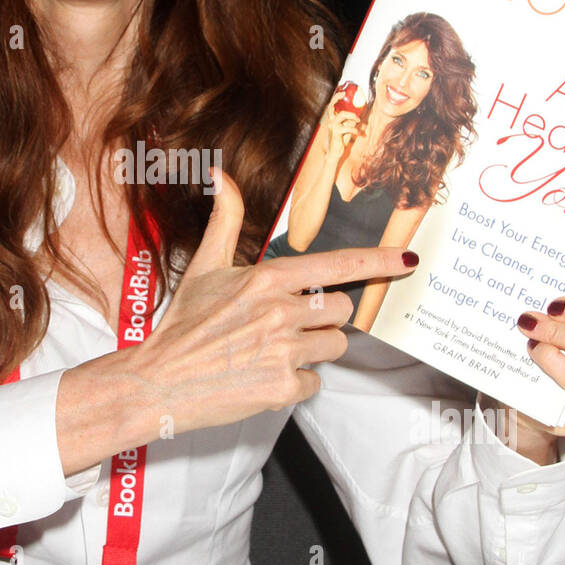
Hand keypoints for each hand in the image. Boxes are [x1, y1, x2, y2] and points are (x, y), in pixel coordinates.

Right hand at [130, 169, 417, 435]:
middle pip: (340, 310)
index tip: (406, 259)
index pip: (336, 267)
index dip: (377, 262)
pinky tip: (264, 376)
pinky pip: (316, 383)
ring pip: (333, 346)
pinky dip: (296, 383)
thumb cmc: (182, 326)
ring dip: (313, 350)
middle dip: (322, 317)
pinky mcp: (282, 389)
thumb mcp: (203, 266)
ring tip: (273, 351)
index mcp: (266, 279)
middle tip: (285, 324)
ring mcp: (283, 352)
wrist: (159, 381)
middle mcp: (279, 313)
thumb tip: (222, 175)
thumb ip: (225, 219)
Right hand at [321, 95, 363, 164]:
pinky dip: (355, 130)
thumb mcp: (347, 130)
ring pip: (342, 115)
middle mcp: (330, 122)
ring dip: (352, 116)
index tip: (343, 93)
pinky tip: (360, 134)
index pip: (331, 106)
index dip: (336, 98)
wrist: (334, 154)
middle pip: (334, 107)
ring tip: (359, 121)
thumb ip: (351, 122)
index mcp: (332, 120)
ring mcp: (332, 126)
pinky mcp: (336, 133)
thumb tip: (359, 115)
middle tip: (353, 106)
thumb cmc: (341, 141)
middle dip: (341, 102)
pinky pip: (348, 127)